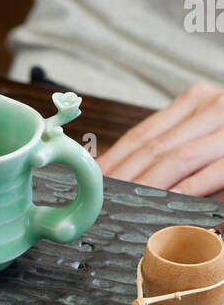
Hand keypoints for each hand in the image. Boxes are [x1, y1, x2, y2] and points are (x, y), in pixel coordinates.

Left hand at [97, 83, 223, 196]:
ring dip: (148, 184)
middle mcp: (212, 107)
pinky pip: (213, 172)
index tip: (92, 180)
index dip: (113, 159)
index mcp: (196, 100)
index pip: (142, 133)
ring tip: (125, 204)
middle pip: (154, 147)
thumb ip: (173, 147)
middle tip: (102, 199)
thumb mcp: (207, 132)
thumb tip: (124, 173)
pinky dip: (188, 189)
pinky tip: (168, 202)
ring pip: (178, 158)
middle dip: (123, 176)